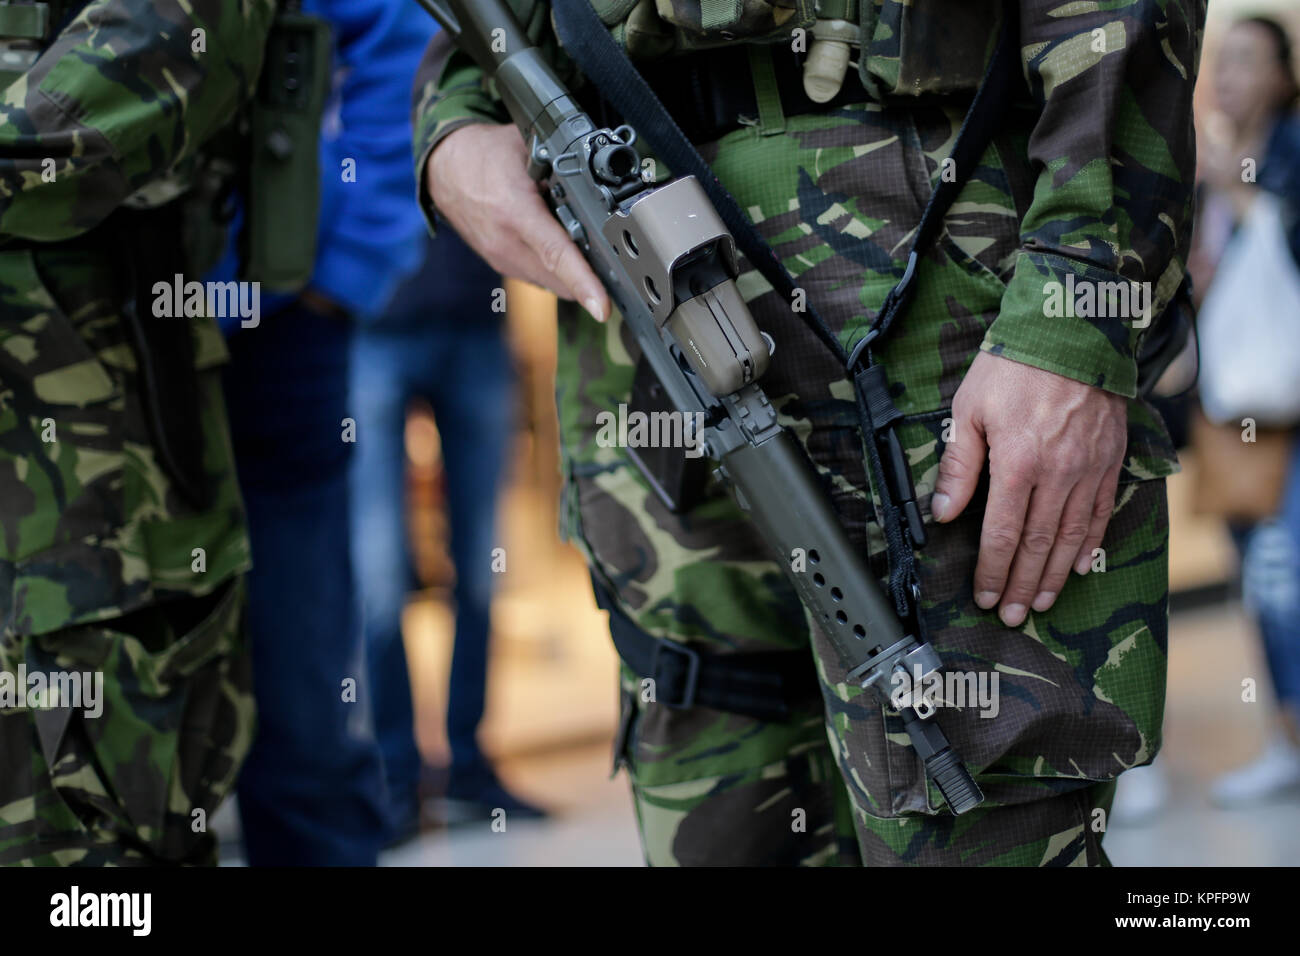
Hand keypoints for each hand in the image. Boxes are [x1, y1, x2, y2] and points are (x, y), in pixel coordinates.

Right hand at [427, 123, 609, 319]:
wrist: (444, 168)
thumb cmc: (485, 155)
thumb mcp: (527, 147)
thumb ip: (562, 166)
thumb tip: (597, 182)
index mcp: (515, 212)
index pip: (556, 254)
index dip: (583, 282)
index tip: (603, 306)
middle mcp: (505, 243)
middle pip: (562, 279)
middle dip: (592, 276)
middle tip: (615, 259)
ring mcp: (501, 259)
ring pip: (553, 283)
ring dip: (573, 274)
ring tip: (582, 244)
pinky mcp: (501, 264)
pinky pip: (540, 278)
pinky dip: (556, 270)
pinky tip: (561, 245)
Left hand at [930, 352, 1127, 626]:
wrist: (1071, 331)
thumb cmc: (1012, 367)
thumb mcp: (968, 410)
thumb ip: (959, 465)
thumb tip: (945, 513)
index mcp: (1018, 463)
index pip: (1004, 534)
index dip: (994, 571)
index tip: (985, 596)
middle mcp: (1058, 474)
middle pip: (1038, 545)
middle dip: (1022, 585)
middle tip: (1012, 616)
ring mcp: (1088, 469)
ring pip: (1071, 537)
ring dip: (1054, 575)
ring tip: (1041, 603)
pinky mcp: (1109, 460)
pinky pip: (1099, 514)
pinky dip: (1087, 545)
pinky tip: (1077, 566)